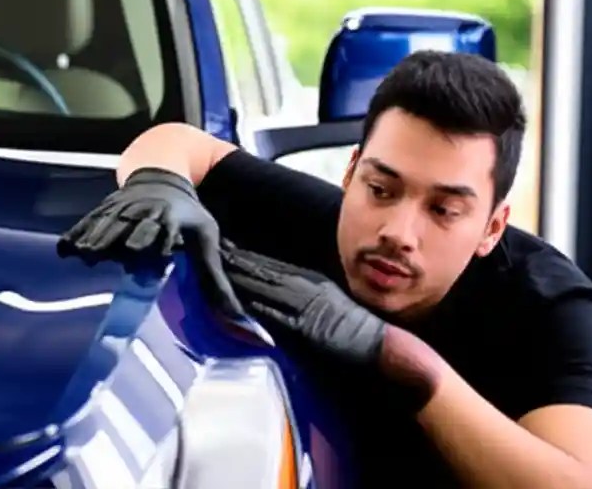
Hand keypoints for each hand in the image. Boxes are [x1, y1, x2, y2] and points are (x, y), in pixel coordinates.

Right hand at [57, 167, 244, 317]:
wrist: (162, 173)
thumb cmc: (188, 213)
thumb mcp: (206, 238)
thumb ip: (215, 279)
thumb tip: (237, 318)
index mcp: (171, 217)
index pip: (160, 229)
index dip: (151, 240)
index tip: (141, 254)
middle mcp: (143, 211)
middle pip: (127, 226)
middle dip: (114, 238)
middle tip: (98, 256)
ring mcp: (121, 208)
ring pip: (104, 223)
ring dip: (92, 238)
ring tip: (79, 256)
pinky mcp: (105, 208)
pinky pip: (88, 220)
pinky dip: (77, 234)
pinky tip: (64, 251)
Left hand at [222, 244, 384, 365]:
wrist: (380, 347)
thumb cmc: (354, 329)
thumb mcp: (327, 301)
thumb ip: (302, 296)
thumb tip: (275, 295)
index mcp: (309, 280)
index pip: (270, 264)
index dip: (245, 255)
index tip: (223, 244)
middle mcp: (305, 287)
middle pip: (263, 270)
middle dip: (236, 259)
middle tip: (210, 245)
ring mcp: (305, 307)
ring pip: (265, 288)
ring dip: (240, 277)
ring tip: (216, 266)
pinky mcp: (305, 329)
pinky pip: (276, 316)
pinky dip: (257, 308)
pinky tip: (238, 301)